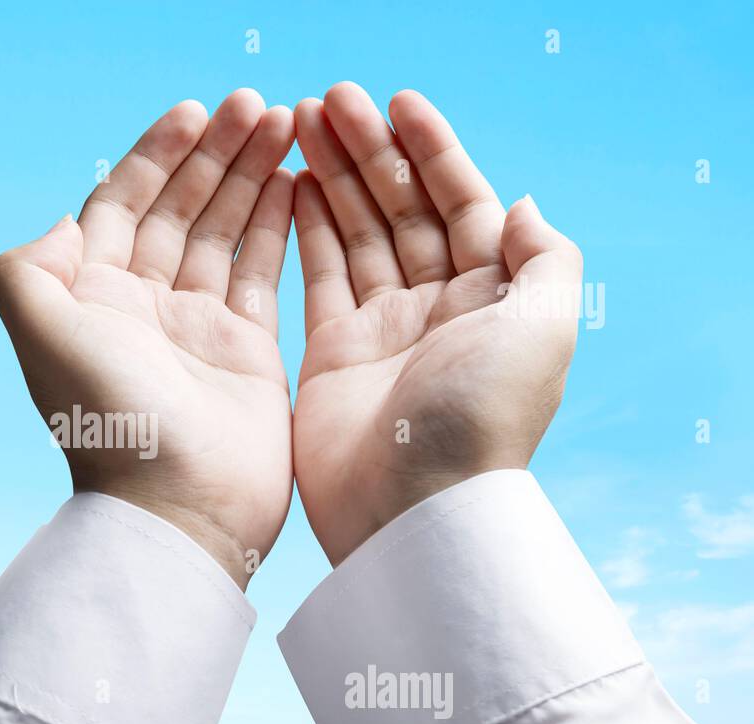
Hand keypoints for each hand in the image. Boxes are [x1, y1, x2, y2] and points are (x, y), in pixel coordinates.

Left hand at [0, 90, 295, 588]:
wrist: (177, 508)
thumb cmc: (109, 423)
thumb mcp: (43, 334)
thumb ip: (30, 267)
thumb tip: (66, 220)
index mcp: (94, 297)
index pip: (124, 205)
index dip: (156, 155)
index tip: (194, 111)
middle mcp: (144, 307)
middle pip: (180, 209)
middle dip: (215, 154)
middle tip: (257, 104)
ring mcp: (197, 328)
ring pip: (225, 233)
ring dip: (251, 177)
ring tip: (286, 125)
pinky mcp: (248, 352)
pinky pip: (263, 273)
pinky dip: (278, 227)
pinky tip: (295, 183)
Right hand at [291, 82, 583, 565]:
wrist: (411, 510)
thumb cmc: (480, 420)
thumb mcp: (544, 330)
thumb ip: (545, 260)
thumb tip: (523, 203)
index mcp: (491, 297)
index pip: (462, 203)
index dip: (433, 150)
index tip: (398, 101)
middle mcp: (438, 307)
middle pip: (402, 209)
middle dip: (370, 151)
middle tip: (330, 99)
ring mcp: (382, 330)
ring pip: (357, 234)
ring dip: (334, 177)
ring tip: (301, 124)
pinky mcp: (332, 354)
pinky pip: (319, 276)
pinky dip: (307, 229)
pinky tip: (294, 184)